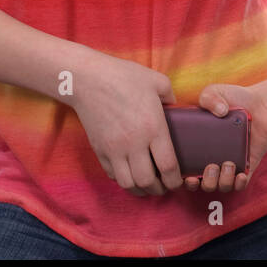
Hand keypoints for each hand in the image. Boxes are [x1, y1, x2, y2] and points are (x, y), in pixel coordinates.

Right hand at [70, 53, 181, 196]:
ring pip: (128, 183)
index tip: (178, 181)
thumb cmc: (125, 76)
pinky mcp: (99, 150)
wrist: (88, 79)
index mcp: (153, 128)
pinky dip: (123, 180)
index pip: (168, 166)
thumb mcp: (157, 81)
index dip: (175, 180)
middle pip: (148, 181)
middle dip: (159, 189)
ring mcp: (114, 149)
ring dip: (140, 189)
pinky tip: (130, 174)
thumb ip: (172, 97)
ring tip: (147, 185)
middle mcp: (134, 143)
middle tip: (164, 186)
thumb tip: (176, 107)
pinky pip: (112, 175)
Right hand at [184, 82, 266, 192]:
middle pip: (201, 184)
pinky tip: (240, 173)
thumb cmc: (237, 98)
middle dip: (204, 182)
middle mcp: (211, 158)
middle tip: (211, 166)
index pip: (183, 168)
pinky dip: (238, 184)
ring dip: (221, 182)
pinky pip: (239, 186)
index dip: (182, 178)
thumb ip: (208, 96)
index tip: (186, 175)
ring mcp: (228, 165)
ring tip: (228, 164)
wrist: (263, 104)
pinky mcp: (246, 168)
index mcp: (198, 145)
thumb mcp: (215, 92)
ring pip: (219, 187)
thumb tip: (219, 111)